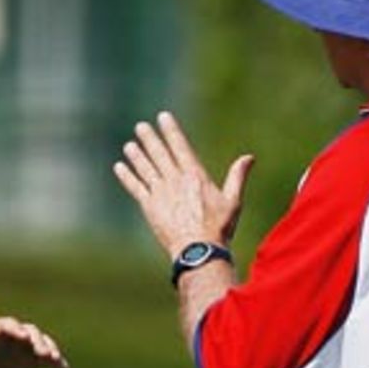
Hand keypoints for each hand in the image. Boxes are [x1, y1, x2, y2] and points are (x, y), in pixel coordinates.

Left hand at [0, 316, 68, 367]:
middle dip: (37, 341)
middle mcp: (15, 334)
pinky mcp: (33, 358)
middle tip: (44, 353)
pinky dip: (56, 363)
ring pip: (41, 343)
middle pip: (30, 332)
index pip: (9, 325)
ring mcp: (26, 345)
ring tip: (55, 360)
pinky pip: (47, 359)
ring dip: (49, 350)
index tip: (24, 336)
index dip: (17, 330)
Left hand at [113, 111, 254, 256]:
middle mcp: (175, 180)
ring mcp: (161, 193)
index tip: (163, 117)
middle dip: (150, 139)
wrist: (198, 250)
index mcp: (195, 176)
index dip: (171, 131)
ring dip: (137, 155)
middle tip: (141, 126)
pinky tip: (119, 167)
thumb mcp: (233, 201)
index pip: (180, 146)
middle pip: (160, 154)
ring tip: (129, 145)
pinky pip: (136, 187)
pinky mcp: (150, 207)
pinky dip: (127, 176)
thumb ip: (237, 177)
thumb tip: (249, 157)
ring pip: (146, 168)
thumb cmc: (218, 228)